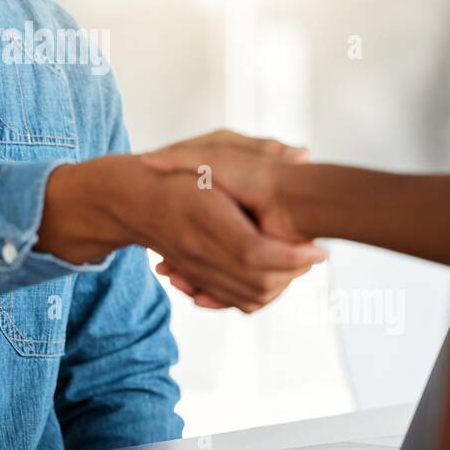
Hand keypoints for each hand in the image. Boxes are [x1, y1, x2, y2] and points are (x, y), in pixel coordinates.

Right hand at [37, 154, 325, 312]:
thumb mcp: (214, 150)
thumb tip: (303, 154)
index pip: (256, 252)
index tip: (317, 249)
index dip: (292, 257)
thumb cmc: (177, 169)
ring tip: (299, 264)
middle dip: (293, 272)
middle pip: (259, 281)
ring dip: (280, 286)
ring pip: (250, 295)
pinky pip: (235, 300)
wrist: (132, 199)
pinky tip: (274, 278)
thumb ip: (258, 150)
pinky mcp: (199, 278)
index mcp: (208, 213)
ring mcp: (197, 267)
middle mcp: (200, 246)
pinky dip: (257, 295)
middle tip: (314, 255)